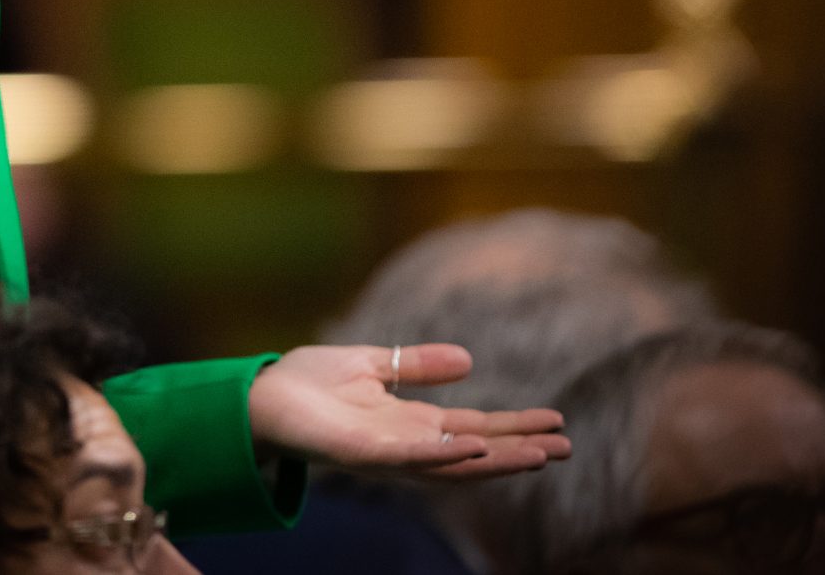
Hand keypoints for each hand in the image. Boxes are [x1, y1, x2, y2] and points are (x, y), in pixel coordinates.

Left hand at [246, 344, 570, 479]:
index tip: (556, 422)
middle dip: (520, 451)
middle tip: (566, 448)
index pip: (475, 428)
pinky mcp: (362, 454)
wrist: (259, 396)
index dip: (514, 427)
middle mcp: (406, 444)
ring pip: (453, 463)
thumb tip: (469, 361)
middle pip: (475, 452)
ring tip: (539, 455)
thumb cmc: (308, 384)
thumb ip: (416, 365)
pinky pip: (409, 457)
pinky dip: (443, 455)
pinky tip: (472, 449)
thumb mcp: (373, 364)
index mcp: (411, 423)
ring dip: (496, 461)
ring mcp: (387, 453)